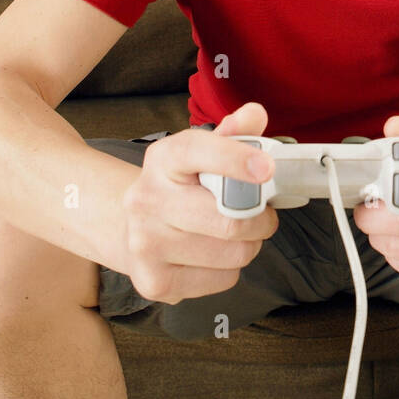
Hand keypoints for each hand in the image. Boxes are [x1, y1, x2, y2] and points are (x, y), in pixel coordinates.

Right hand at [119, 102, 277, 304]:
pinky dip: (230, 268)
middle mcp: (147, 200)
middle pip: (229, 220)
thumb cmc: (179, 187)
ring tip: (233, 234)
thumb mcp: (202, 153)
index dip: (237, 159)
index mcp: (162, 159)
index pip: (198, 151)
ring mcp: (147, 244)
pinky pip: (224, 279)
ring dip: (248, 245)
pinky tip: (211, 255)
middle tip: (261, 214)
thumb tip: (255, 115)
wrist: (132, 227)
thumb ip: (233, 133)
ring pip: (234, 253)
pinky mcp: (155, 282)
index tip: (266, 168)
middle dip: (261, 219)